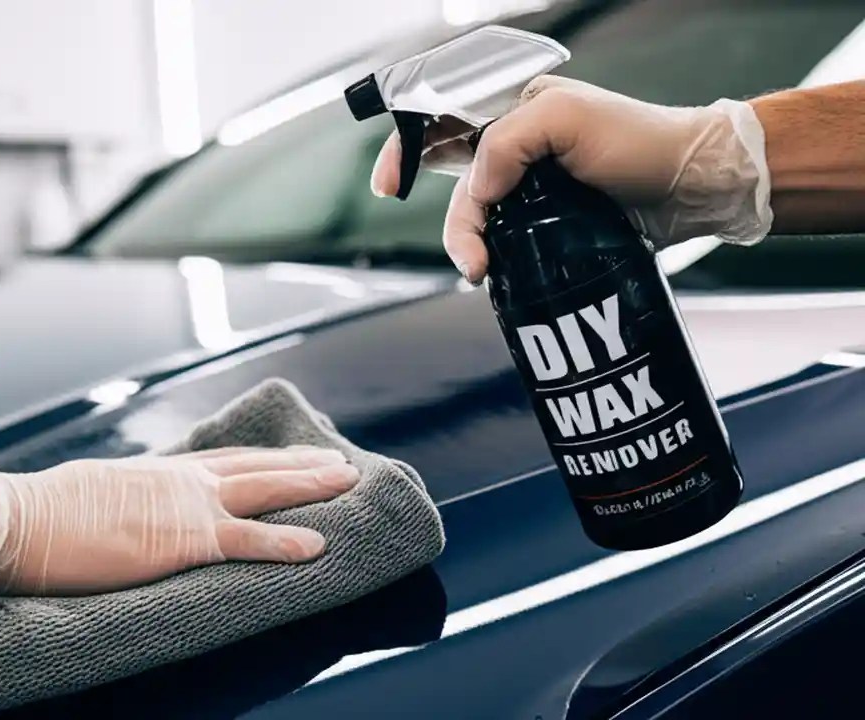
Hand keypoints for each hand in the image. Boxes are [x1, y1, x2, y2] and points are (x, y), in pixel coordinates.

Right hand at [0, 447, 359, 596]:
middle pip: (257, 466)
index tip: (293, 454)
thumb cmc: (42, 514)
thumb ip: (122, 499)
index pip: (225, 461)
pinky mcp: (185, 540)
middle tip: (340, 460)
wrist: (22, 523)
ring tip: (347, 480)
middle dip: (301, 463)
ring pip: (265, 489)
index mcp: (159, 472)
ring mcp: (187, 507)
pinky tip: (318, 544)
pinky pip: (248, 540)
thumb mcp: (92, 494)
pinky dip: (286, 542)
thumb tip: (120, 507)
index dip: (264, 459)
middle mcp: (182, 481)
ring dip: (310, 485)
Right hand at [370, 76, 771, 283]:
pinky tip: (494, 269)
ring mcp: (531, 185)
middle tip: (465, 254)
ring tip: (483, 270)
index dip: (405, 147)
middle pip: (451, 177)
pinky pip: (501, 236)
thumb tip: (477, 187)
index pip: (440, 117)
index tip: (388, 186)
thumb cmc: (639, 141)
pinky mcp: (547, 221)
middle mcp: (516, 145)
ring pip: (475, 215)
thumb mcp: (566, 119)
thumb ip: (506, 141)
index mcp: (513, 106)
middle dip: (450, 219)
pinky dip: (490, 254)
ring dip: (469, 243)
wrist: (694, 188)